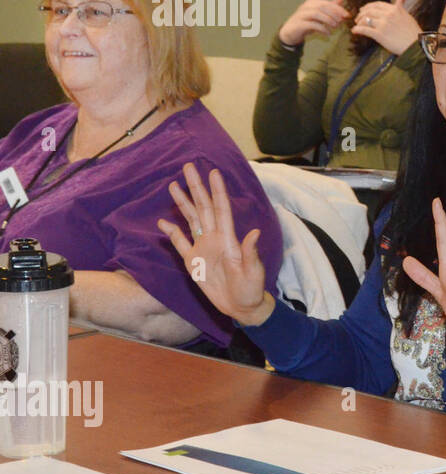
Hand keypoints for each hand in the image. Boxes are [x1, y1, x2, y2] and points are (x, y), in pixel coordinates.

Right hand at [158, 163, 272, 325]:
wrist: (241, 307)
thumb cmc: (251, 288)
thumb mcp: (252, 272)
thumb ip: (250, 253)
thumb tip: (254, 232)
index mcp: (228, 239)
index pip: (221, 209)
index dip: (218, 191)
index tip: (213, 172)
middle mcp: (214, 238)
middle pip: (203, 207)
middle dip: (196, 187)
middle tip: (188, 167)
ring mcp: (202, 248)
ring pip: (190, 219)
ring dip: (183, 203)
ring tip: (174, 185)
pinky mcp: (193, 261)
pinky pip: (180, 243)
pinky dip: (171, 233)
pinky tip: (162, 222)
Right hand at [278, 0, 349, 46]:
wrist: (290, 33)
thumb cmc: (306, 24)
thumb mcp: (319, 16)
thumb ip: (329, 8)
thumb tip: (340, 0)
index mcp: (311, 3)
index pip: (326, 3)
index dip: (338, 8)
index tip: (347, 15)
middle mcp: (305, 7)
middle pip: (322, 6)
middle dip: (334, 13)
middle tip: (342, 21)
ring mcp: (300, 15)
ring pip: (316, 13)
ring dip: (328, 20)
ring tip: (335, 26)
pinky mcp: (298, 24)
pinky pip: (311, 25)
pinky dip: (321, 28)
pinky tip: (328, 34)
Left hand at [353, 0, 420, 55]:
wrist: (416, 45)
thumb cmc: (413, 32)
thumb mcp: (408, 16)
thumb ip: (401, 7)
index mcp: (394, 9)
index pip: (377, 4)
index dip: (368, 6)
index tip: (363, 9)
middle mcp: (387, 15)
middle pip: (369, 11)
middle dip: (361, 14)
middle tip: (357, 17)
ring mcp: (383, 24)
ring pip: (366, 19)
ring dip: (358, 21)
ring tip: (356, 24)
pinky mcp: (379, 35)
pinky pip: (365, 30)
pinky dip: (357, 30)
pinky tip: (354, 31)